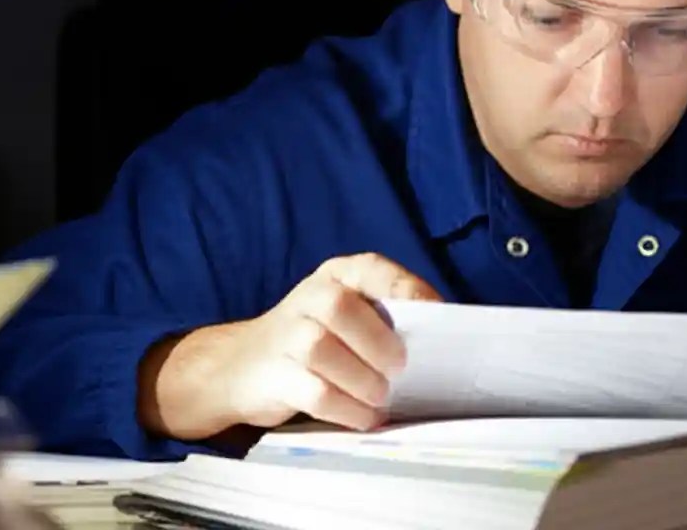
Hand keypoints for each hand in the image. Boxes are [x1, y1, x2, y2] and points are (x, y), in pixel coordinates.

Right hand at [222, 254, 441, 430]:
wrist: (244, 364)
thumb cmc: (318, 337)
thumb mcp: (350, 314)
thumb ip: (387, 318)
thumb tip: (442, 344)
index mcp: (338, 275)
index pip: (373, 269)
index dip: (407, 289)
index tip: (438, 318)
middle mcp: (309, 297)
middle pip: (339, 308)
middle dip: (377, 342)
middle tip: (400, 370)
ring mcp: (286, 336)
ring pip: (322, 351)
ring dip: (362, 380)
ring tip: (381, 397)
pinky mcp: (275, 376)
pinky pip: (313, 392)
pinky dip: (346, 408)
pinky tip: (364, 417)